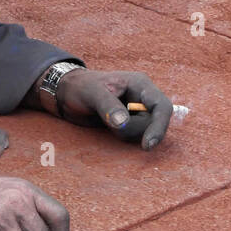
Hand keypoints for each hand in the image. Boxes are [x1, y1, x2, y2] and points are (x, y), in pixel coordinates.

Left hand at [54, 68, 171, 149]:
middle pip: (153, 123)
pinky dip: (122, 136)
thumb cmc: (80, 87)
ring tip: (106, 120)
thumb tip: (123, 124)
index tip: (147, 145)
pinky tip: (109, 126)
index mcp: (140, 85)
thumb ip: (108, 106)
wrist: (68, 94)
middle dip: (132, 129)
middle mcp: (143, 98)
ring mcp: (137, 112)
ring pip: (144, 133)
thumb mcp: (92, 93)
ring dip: (125, 133)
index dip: (159, 127)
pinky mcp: (130, 123)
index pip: (162, 107)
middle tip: (108, 121)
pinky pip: (134, 136)